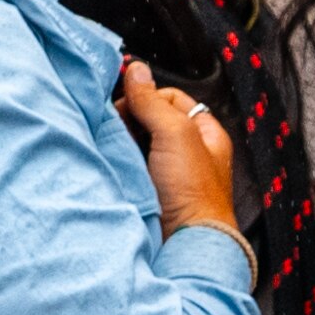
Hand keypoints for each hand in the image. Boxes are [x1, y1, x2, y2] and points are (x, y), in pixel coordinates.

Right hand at [118, 60, 238, 234]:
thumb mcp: (175, 135)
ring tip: (110, 147)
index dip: (147, 97)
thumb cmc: (194, 193)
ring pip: (137, 145)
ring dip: (122, 143)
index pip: (169, 98)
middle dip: (130, 121)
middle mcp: (187, 152)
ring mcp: (168, 173)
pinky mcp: (150, 192)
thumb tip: (136, 70)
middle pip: (150, 121)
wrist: (185, 245)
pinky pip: (130, 168)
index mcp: (204, 133)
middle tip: (115, 128)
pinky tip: (110, 165)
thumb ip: (153, 101)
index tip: (126, 106)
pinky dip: (119, 164)